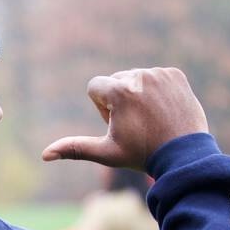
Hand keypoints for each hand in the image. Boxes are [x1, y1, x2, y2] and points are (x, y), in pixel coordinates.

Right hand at [42, 67, 208, 169]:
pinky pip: (156, 77)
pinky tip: (163, 111)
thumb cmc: (142, 155)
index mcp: (119, 91)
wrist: (184, 156)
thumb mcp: (106, 153)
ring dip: (137, 96)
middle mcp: (139, 75)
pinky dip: (157, 91)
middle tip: (136, 125)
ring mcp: (160, 74)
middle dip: (119, 100)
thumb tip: (44, 155)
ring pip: (136, 79)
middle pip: (115, 81)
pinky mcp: (176, 75)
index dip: (101, 108)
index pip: (95, 87)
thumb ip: (75, 148)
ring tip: (151, 119)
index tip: (118, 124)